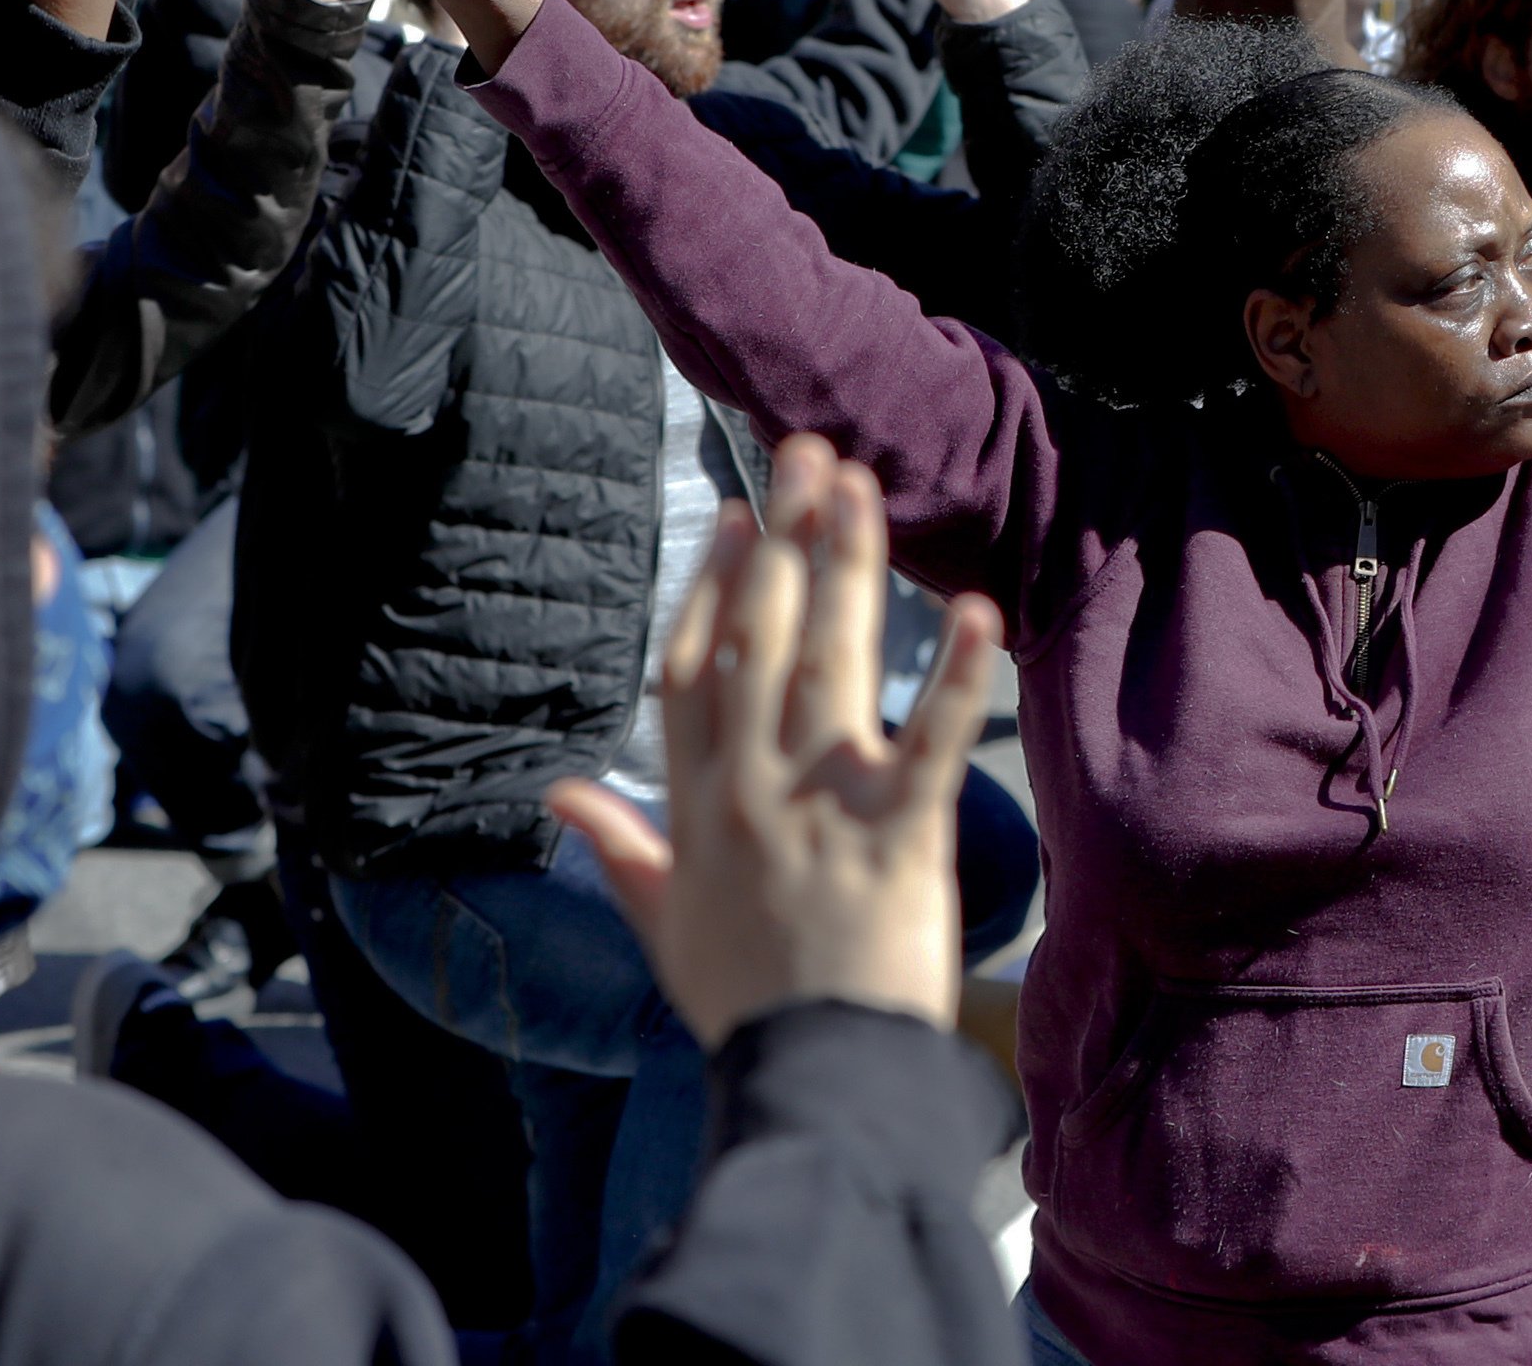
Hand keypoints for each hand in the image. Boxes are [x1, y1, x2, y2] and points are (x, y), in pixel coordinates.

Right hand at [550, 439, 998, 1043]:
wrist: (816, 1077)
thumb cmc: (747, 1001)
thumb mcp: (663, 922)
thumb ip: (617, 845)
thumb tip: (558, 794)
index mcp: (700, 806)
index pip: (694, 670)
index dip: (714, 586)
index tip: (740, 515)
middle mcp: (751, 791)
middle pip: (760, 640)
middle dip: (785, 540)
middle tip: (807, 454)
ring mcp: (821, 809)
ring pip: (828, 666)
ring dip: (847, 569)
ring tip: (861, 488)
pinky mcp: (896, 838)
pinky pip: (927, 744)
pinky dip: (955, 679)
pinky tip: (973, 612)